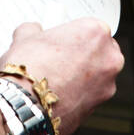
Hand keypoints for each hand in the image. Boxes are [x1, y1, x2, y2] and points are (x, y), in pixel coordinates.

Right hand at [0, 19, 123, 134]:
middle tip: (60, 60)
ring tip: (57, 80)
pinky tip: (59, 95)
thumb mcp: (25, 37)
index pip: (91, 28)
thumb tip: (33, 30)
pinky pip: (91, 96)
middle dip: (83, 56)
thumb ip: (34, 29)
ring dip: (83, 77)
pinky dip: (79, 95)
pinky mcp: (100, 106)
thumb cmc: (28, 68)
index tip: (65, 41)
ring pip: (98, 76)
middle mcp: (108, 56)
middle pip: (100, 51)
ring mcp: (108, 84)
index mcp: (96, 31)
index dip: (74, 35)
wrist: (24, 105)